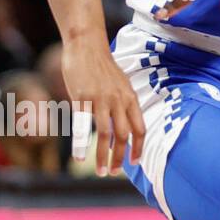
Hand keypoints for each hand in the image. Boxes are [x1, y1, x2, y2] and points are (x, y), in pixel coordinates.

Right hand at [63, 35, 144, 175]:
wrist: (88, 46)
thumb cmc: (103, 68)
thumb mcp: (120, 85)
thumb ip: (122, 105)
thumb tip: (122, 126)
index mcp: (130, 98)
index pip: (140, 128)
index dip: (139, 147)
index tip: (135, 162)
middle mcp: (119, 100)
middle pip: (124, 135)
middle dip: (120, 157)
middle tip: (114, 173)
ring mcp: (101, 100)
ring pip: (106, 134)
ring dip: (103, 156)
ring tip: (100, 171)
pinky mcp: (82, 98)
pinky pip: (82, 125)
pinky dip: (81, 144)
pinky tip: (79, 158)